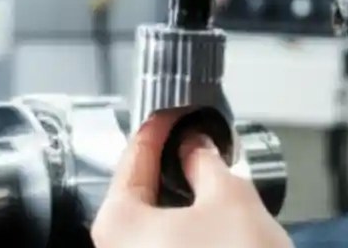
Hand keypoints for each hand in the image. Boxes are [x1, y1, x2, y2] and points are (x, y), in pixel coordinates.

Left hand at [92, 113, 292, 247]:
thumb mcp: (230, 197)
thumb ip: (206, 161)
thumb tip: (195, 146)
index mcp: (117, 224)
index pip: (132, 158)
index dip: (159, 129)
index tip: (173, 114)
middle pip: (138, 193)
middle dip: (170, 168)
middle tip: (196, 144)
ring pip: (154, 224)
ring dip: (181, 202)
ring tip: (212, 184)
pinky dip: (186, 231)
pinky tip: (214, 225)